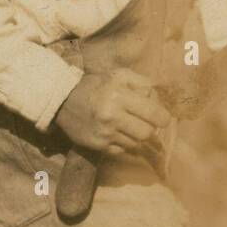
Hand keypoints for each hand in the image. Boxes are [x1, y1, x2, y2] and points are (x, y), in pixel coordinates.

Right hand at [52, 68, 170, 163]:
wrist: (63, 100)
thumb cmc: (96, 85)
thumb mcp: (118, 75)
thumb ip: (142, 83)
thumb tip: (159, 98)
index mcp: (119, 96)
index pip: (153, 114)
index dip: (163, 118)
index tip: (163, 118)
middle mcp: (112, 116)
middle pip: (147, 132)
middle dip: (149, 127)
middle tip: (144, 121)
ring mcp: (104, 133)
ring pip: (135, 143)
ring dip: (135, 135)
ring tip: (127, 125)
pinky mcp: (97, 146)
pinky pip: (122, 150)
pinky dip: (123, 143)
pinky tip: (116, 132)